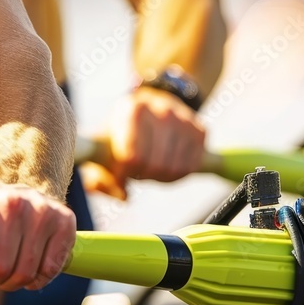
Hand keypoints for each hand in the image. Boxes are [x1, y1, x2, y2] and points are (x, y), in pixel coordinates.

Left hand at [83, 87, 205, 199]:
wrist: (150, 112)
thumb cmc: (122, 134)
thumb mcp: (105, 148)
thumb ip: (103, 176)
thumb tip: (123, 197)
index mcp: (133, 109)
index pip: (132, 157)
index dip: (124, 174)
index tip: (120, 176)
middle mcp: (161, 108)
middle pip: (155, 164)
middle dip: (143, 175)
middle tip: (137, 171)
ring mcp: (184, 118)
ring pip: (174, 168)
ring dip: (160, 176)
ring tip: (151, 166)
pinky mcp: (200, 130)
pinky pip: (191, 167)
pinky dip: (178, 174)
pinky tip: (167, 163)